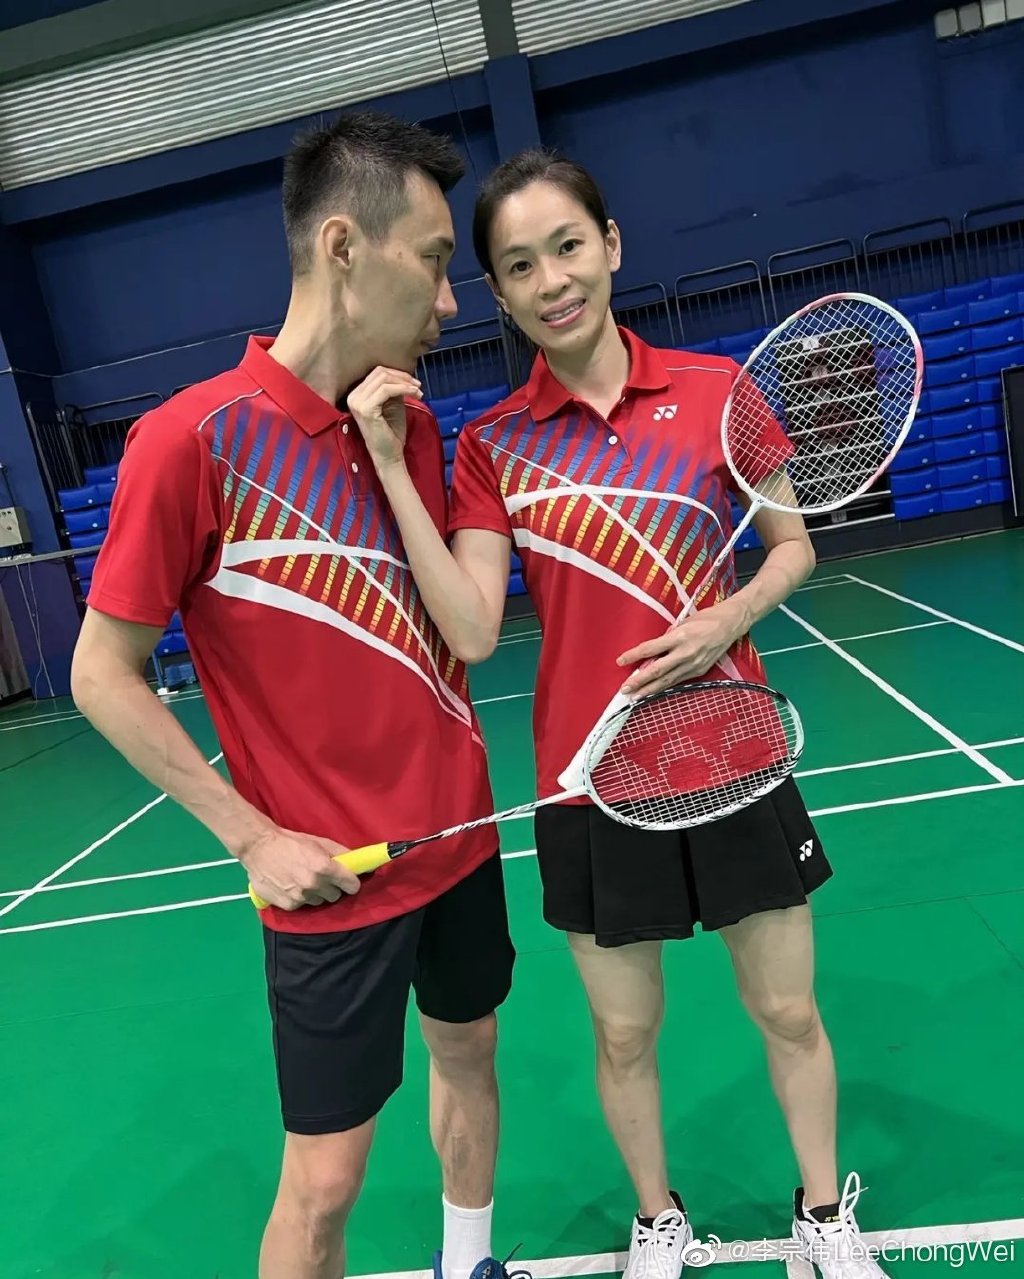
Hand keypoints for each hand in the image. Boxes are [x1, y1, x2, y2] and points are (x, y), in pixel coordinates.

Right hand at [238, 825, 361, 910]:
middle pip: (336, 896)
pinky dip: (301, 898)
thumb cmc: (290, 842)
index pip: (351, 885)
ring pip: (319, 901)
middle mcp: (314, 884)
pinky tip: (292, 886)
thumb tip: (357, 861)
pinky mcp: (288, 905)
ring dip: (316, 893)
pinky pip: (302, 905)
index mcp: (324, 867)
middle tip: (323, 878)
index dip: (351, 883)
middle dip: (333, 887)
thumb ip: (340, 853)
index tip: (349, 881)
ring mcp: (300, 897)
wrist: (259, 848)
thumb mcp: (319, 842)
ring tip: (304, 881)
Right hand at [347, 366, 422, 470]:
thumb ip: (393, 388)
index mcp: (357, 394)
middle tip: (417, 385)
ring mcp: (357, 403)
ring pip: (383, 379)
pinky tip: (414, 394)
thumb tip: (403, 374)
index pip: (376, 373)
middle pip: (379, 373)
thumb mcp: (392, 404)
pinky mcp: (365, 409)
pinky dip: (403, 389)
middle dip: (402, 376)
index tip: (413, 382)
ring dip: (404, 383)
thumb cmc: (391, 432)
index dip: (397, 374)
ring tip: (418, 391)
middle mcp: (353, 397)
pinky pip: (386, 390)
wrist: (388, 456)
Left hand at [616, 600, 747, 698]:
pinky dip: (665, 686)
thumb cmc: (705, 619)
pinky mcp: (699, 671)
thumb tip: (653, 651)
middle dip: (640, 681)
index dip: (634, 656)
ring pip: (668, 680)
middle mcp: (686, 653)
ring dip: (650, 689)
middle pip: (658, 670)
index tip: (621, 661)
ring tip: (636, 696)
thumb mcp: (683, 623)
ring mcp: (694, 664)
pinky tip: (655, 691)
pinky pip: (678, 681)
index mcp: (680, 637)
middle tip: (625, 689)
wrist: (730, 624)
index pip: (651, 649)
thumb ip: (668, 637)